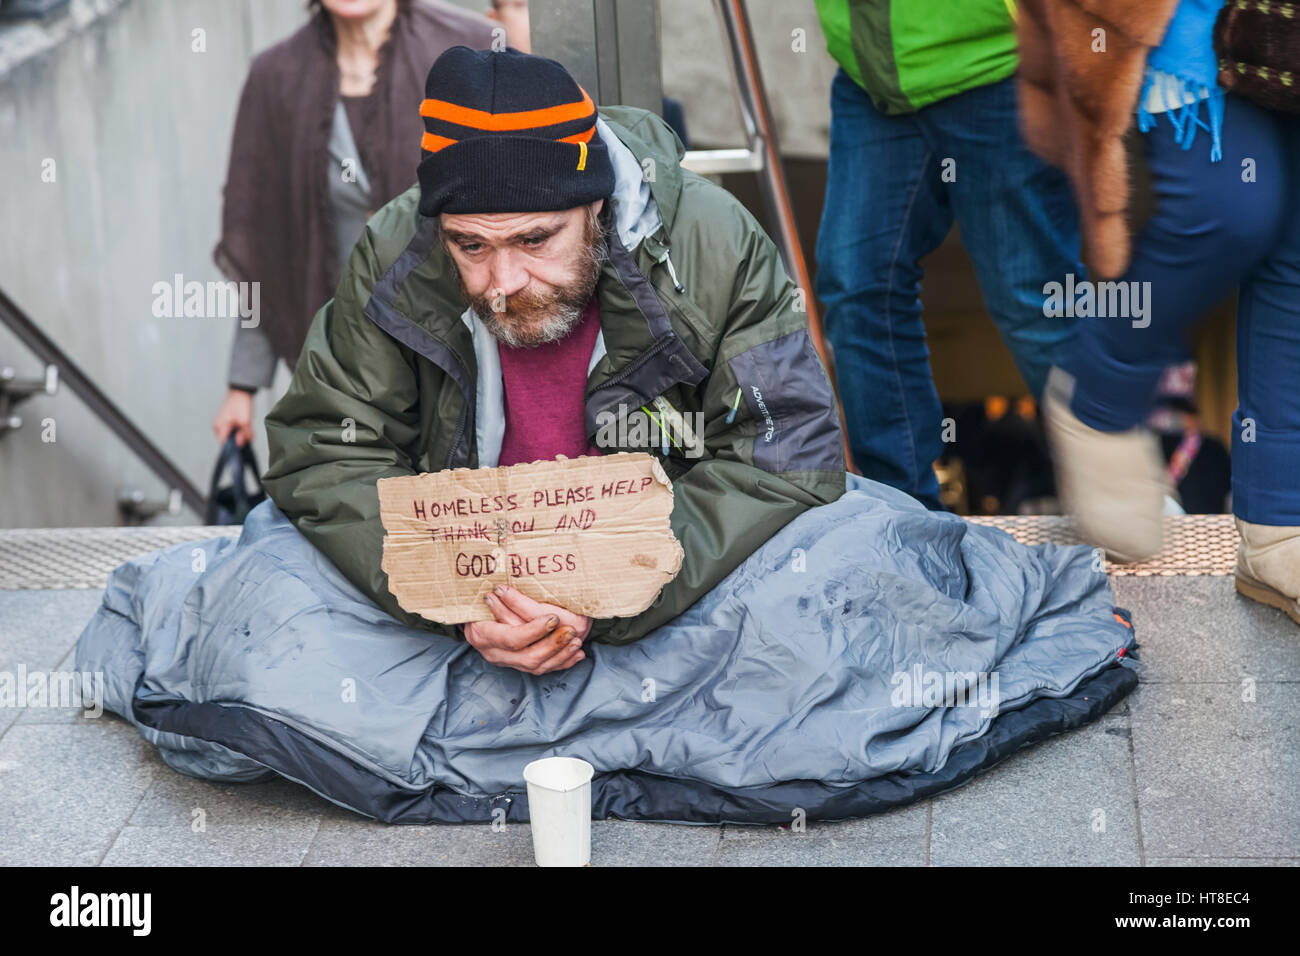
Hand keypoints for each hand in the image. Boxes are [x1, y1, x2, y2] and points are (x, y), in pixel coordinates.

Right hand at [213, 388, 254, 446]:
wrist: (241, 391)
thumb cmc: (241, 404)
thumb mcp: (246, 421)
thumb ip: (244, 434)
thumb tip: (241, 444)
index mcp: (220, 427)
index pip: (224, 445)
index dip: (233, 448)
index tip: (242, 448)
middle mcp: (218, 426)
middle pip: (228, 440)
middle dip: (238, 440)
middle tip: (247, 435)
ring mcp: (221, 423)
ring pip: (231, 435)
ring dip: (239, 435)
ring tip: (246, 428)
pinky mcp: (225, 421)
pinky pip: (232, 430)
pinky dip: (238, 430)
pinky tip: (244, 426)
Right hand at [462, 584, 592, 674]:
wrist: (477, 614)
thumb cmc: (486, 597)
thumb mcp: (489, 595)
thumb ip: (503, 597)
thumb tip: (510, 590)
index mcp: (481, 634)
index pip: (512, 639)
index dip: (534, 630)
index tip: (553, 618)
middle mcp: (493, 653)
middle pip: (528, 657)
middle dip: (552, 644)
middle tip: (572, 630)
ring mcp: (507, 662)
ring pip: (537, 667)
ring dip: (560, 655)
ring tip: (576, 641)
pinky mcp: (520, 666)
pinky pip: (544, 670)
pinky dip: (562, 663)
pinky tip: (578, 655)